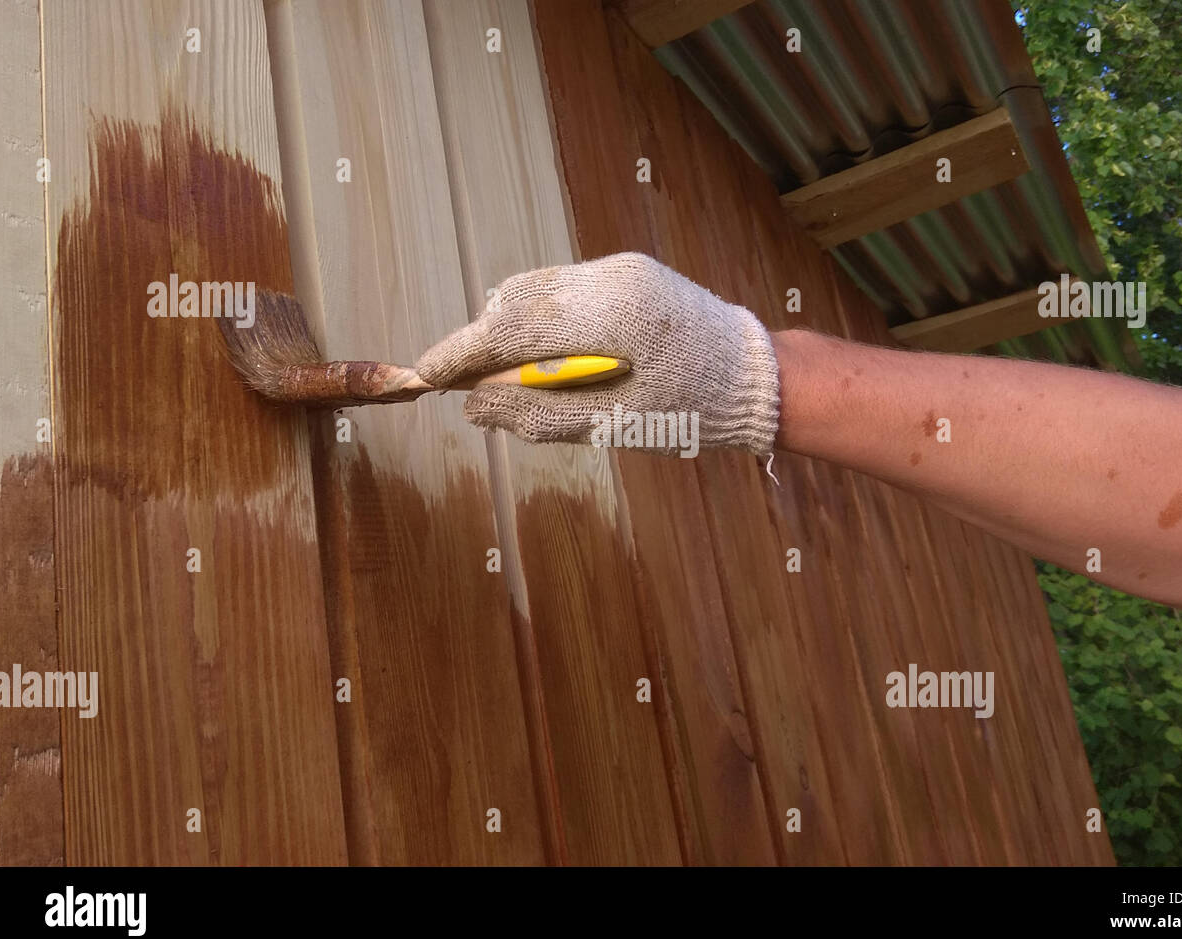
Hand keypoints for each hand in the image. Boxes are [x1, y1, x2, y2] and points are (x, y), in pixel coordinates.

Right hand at [415, 252, 779, 455]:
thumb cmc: (690, 411)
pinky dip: (540, 321)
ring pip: (535, 291)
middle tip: (463, 385)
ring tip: (506, 377)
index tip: (425, 375)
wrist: (755, 378)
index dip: (461, 352)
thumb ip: (538, 413)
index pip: (510, 327)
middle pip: (515, 300)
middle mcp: (610, 280)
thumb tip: (474, 406)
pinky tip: (545, 357)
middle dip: (480, 341)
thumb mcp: (612, 425)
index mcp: (609, 317)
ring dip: (509, 330)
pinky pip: (562, 290)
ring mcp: (620, 270)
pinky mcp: (628, 273)